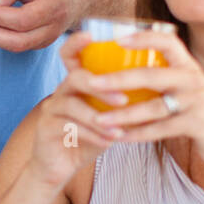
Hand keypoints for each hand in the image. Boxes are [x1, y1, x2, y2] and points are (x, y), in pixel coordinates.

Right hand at [28, 31, 123, 187]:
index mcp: (76, 84)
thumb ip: (122, 103)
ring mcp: (51, 110)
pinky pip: (69, 127)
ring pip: (72, 105)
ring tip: (118, 129)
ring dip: (98, 117)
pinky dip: (92, 135)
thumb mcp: (107, 118)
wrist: (59, 167)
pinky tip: (109, 142)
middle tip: (123, 100)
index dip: (77, 42)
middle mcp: (61, 92)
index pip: (71, 55)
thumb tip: (157, 91)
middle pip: (75, 77)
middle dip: (101, 87)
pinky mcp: (46, 129)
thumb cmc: (88, 139)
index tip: (93, 36)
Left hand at [81, 27, 203, 170]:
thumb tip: (128, 71)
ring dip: (123, 114)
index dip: (143, 37)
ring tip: (99, 119)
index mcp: (189, 66)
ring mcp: (197, 101)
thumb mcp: (189, 90)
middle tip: (92, 82)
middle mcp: (194, 79)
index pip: (168, 41)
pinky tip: (119, 138)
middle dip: (118, 79)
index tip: (117, 38)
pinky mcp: (197, 124)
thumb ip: (167, 78)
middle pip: (150, 75)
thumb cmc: (201, 115)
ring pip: (153, 107)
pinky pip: (161, 129)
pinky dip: (138, 135)